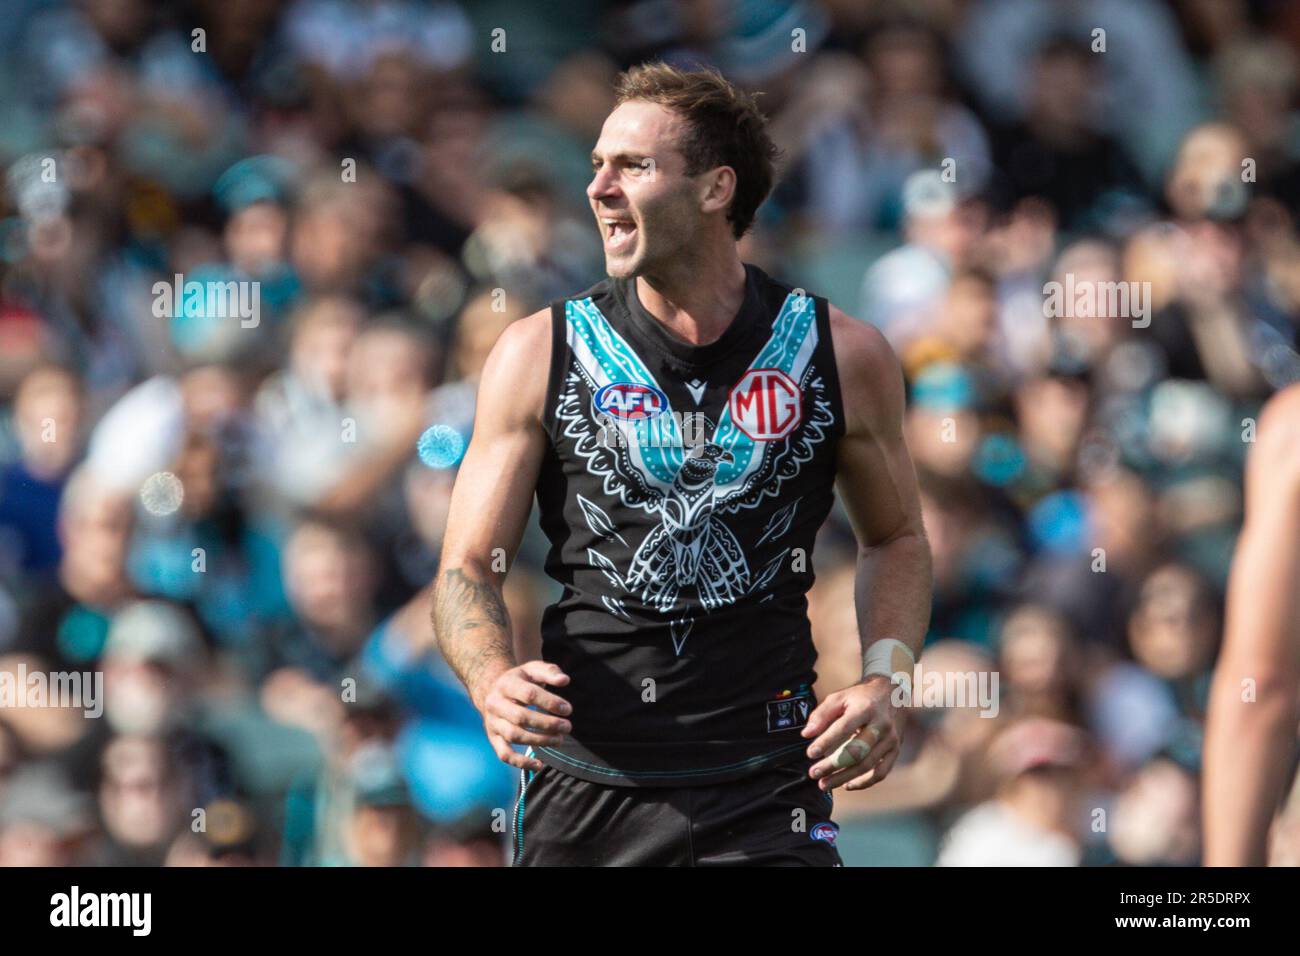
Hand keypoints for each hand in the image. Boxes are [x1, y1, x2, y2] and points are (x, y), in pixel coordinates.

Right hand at [475, 661, 572, 770]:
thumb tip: (565, 680)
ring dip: (539, 741)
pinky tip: (539, 765)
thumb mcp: (532, 669)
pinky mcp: (493, 738)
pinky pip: (504, 754)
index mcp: (506, 684)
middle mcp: (495, 704)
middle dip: (547, 724)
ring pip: (514, 736)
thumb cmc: (520, 680)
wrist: (491, 689)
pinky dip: (521, 763)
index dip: (549, 702)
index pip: (528, 694)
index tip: (567, 709)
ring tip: (559, 739)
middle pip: (521, 717)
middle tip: (567, 727)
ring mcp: (492, 722)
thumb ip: (550, 671)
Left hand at [802, 675, 905, 790]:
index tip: (810, 753)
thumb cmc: (863, 697)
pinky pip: (881, 772)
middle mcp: (880, 725)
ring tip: (824, 783)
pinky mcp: (894, 750)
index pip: (843, 728)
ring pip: (867, 765)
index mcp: (865, 709)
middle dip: (833, 765)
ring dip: (844, 777)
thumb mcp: (840, 697)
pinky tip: (847, 785)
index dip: (826, 742)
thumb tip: (807, 734)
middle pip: (857, 751)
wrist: (895, 693)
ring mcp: (890, 740)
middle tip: (814, 773)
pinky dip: (864, 782)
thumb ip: (822, 714)